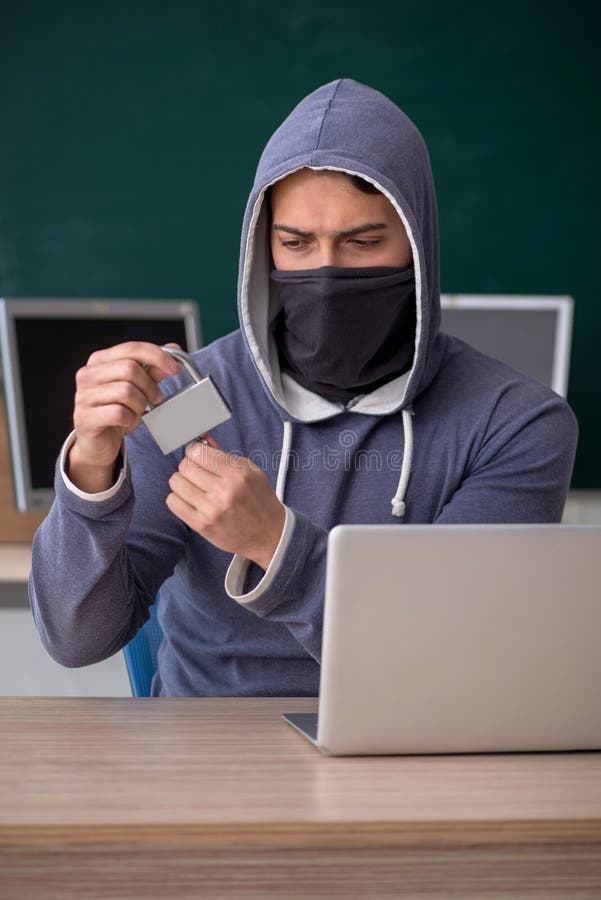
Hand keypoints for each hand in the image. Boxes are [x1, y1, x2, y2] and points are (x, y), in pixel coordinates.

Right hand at [68, 342, 180, 492]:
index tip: (174, 369)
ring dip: (140, 404)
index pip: (131, 348)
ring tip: (139, 411)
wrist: (97, 443)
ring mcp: (83, 396)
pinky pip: (118, 413)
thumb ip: (153, 370)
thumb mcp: (138, 388)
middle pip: (130, 369)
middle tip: (156, 399)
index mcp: (99, 360)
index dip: (157, 356)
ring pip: (125, 391)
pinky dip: (130, 418)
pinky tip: (128, 421)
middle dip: (150, 386)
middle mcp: (87, 374)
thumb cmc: (116, 412)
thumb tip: (174, 350)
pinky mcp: (84, 417)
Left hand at [166, 435, 285, 570]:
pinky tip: (189, 499)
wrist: (268, 534)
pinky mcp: (202, 525)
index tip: (199, 455)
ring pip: (176, 482)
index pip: (199, 452)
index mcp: (238, 475)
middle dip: (189, 465)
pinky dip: (178, 497)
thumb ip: (225, 455)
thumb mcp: (251, 471)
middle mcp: (224, 492)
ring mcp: (211, 510)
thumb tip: (202, 440)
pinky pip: (173, 503)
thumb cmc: (260, 500)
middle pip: (185, 466)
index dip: (195, 451)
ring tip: (193, 485)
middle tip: (198, 471)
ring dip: (182, 481)